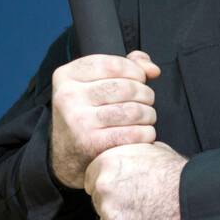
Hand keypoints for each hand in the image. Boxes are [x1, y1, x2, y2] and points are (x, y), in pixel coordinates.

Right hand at [48, 50, 160, 189]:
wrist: (66, 155)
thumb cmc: (86, 114)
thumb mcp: (93, 83)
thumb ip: (125, 68)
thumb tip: (152, 70)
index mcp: (67, 75)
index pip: (114, 64)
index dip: (136, 71)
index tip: (140, 80)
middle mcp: (69, 96)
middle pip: (126, 87)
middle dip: (146, 94)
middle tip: (147, 101)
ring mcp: (78, 121)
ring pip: (133, 111)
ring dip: (149, 114)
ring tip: (146, 117)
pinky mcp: (90, 144)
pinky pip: (133, 133)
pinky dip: (146, 133)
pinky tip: (143, 133)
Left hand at [84, 140, 197, 219]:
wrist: (195, 200)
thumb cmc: (178, 175)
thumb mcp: (149, 149)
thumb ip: (128, 156)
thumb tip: (126, 159)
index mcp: (106, 163)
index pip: (92, 180)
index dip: (110, 188)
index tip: (126, 192)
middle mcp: (102, 187)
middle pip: (99, 202)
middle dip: (116, 206)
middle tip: (140, 207)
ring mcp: (108, 213)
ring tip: (148, 219)